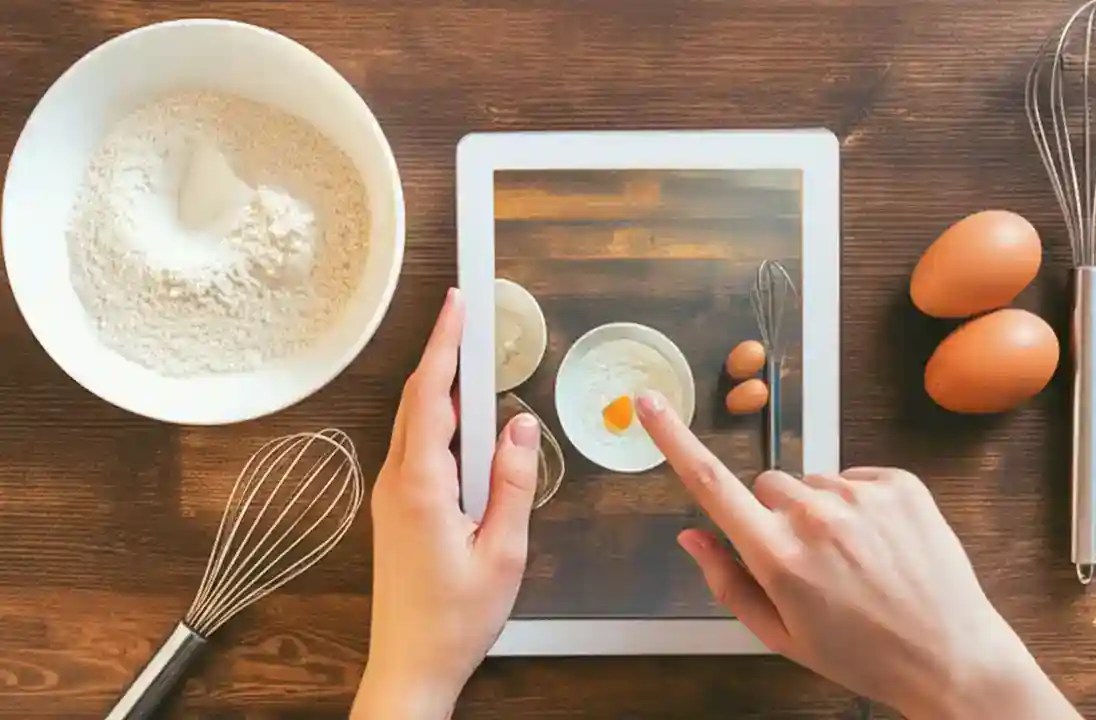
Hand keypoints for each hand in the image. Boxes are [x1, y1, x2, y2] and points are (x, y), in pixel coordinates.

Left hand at [353, 289, 539, 719]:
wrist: (411, 668)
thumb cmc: (455, 620)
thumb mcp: (504, 552)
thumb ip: (512, 483)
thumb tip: (519, 426)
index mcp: (421, 487)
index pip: (432, 395)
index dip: (445, 344)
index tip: (457, 304)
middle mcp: (397, 483)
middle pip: (419, 401)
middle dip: (444, 354)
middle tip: (469, 317)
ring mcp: (391, 497)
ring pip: (416, 426)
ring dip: (443, 391)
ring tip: (474, 365)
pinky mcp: (396, 512)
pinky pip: (417, 451)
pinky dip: (440, 425)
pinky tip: (464, 428)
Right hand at [635, 391, 1079, 719]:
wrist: (949, 656)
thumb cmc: (860, 654)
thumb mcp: (780, 634)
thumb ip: (728, 581)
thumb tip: (690, 535)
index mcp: (778, 558)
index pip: (711, 484)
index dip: (673, 439)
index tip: (650, 401)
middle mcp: (815, 517)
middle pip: (768, 485)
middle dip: (775, 514)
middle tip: (812, 563)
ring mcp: (861, 496)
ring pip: (813, 483)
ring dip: (823, 511)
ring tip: (857, 560)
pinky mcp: (899, 483)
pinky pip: (855, 478)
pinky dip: (861, 505)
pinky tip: (882, 546)